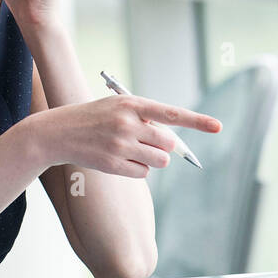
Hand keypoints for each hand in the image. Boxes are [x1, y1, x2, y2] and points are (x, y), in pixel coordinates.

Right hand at [34, 94, 221, 177]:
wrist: (59, 132)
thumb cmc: (93, 117)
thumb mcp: (117, 106)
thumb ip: (144, 117)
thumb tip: (172, 141)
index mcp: (132, 104)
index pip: (171, 114)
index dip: (197, 121)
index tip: (218, 127)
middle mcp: (128, 124)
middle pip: (168, 144)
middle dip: (162, 145)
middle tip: (142, 141)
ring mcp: (121, 145)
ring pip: (160, 161)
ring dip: (152, 159)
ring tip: (131, 150)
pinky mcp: (114, 165)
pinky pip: (143, 173)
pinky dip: (137, 169)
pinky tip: (119, 159)